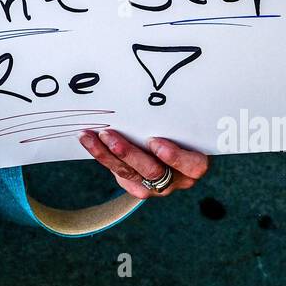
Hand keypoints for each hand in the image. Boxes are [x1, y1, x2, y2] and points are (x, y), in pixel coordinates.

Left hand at [78, 129, 208, 198]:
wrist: (177, 145)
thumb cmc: (182, 130)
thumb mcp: (184, 125)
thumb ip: (174, 121)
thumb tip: (148, 98)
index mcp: (195, 165)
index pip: (191, 166)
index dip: (174, 157)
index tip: (155, 141)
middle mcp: (178, 180)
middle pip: (153, 171)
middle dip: (129, 153)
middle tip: (109, 136)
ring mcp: (157, 187)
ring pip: (130, 174)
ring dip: (106, 155)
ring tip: (89, 137)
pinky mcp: (139, 188)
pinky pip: (119, 175)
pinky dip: (103, 157)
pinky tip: (90, 142)